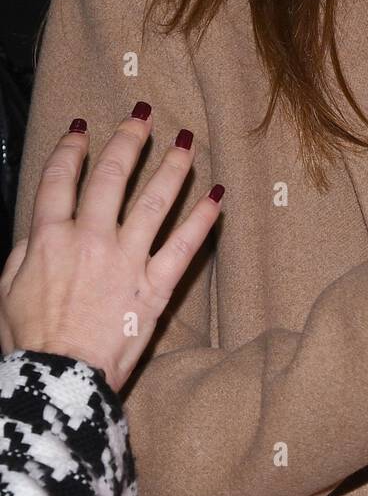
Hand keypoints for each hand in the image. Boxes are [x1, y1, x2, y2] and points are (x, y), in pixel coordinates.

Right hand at [0, 108, 223, 392]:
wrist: (61, 378)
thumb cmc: (30, 341)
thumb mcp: (8, 289)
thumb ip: (26, 251)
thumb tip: (42, 228)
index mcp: (49, 238)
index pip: (59, 180)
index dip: (70, 150)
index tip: (81, 130)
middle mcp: (90, 239)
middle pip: (111, 177)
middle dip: (127, 141)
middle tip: (143, 117)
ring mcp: (126, 260)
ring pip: (154, 201)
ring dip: (172, 167)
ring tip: (186, 142)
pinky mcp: (155, 286)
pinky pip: (184, 245)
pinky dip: (203, 219)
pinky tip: (218, 195)